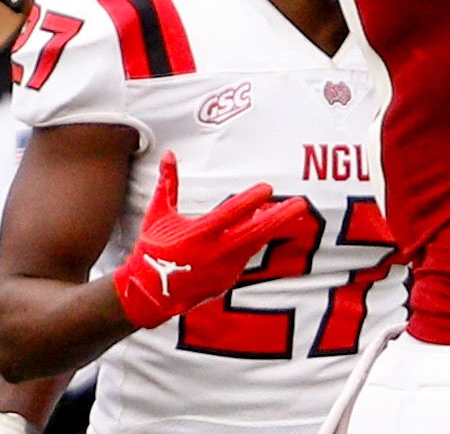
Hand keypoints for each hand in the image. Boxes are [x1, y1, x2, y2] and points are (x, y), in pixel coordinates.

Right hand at [110, 151, 305, 328]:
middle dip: (280, 217)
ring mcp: (223, 270)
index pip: (230, 214)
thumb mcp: (157, 215)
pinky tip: (263, 227)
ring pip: (255, 244)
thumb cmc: (152, 250)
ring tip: (287, 211)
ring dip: (271, 227)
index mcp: (198, 234)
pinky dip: (255, 241)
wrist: (149, 295)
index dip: (251, 201)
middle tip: (300, 203)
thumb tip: (170, 154)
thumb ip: (167, 184)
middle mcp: (215, 253)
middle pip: (255, 232)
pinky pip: (246, 256)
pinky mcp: (226, 281)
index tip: (268, 188)